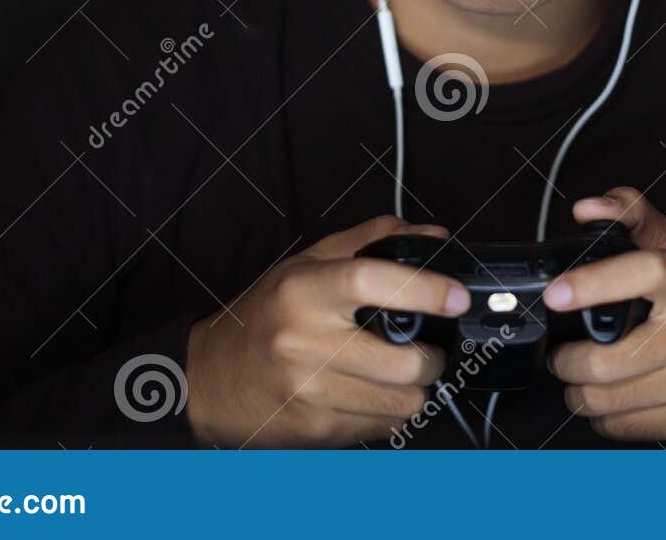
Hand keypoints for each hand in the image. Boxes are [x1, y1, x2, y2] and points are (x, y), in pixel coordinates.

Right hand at [184, 215, 469, 446]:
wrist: (208, 379)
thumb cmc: (263, 316)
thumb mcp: (307, 264)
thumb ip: (371, 241)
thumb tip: (432, 234)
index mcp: (304, 291)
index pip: (373, 281)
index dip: (426, 288)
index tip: (457, 296)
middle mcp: (304, 342)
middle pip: (404, 361)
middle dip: (433, 358)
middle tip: (429, 350)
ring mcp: (310, 391)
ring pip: (402, 402)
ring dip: (414, 391)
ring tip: (401, 375)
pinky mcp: (314, 429)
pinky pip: (381, 427)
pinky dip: (389, 413)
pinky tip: (371, 396)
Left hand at [544, 187, 665, 444]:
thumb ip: (631, 216)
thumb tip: (586, 208)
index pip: (644, 273)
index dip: (594, 283)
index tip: (555, 294)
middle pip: (607, 360)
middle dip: (566, 361)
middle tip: (562, 354)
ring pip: (606, 400)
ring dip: (579, 393)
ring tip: (583, 377)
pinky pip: (621, 426)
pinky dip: (604, 416)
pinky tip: (615, 398)